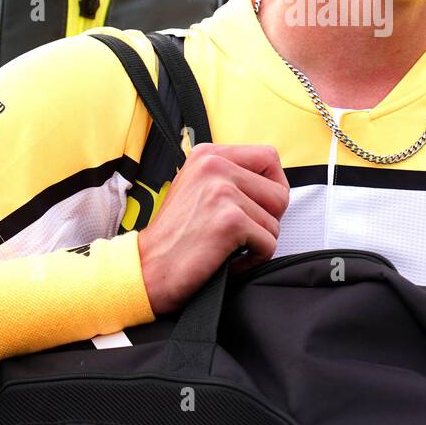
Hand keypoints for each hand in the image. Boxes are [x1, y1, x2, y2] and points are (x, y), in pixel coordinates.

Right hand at [136, 143, 289, 314]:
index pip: (269, 157)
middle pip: (279, 191)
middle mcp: (215, 165)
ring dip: (258, 242)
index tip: (257, 208)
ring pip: (275, 221)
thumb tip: (275, 182)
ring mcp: (222, 191)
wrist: (146, 269)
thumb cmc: (175, 237)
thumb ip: (231, 176)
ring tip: (229, 247)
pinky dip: (254, 259)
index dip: (273, 187)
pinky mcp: (230, 221)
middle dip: (269, 219)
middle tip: (242, 233)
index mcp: (208, 154)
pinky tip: (228, 261)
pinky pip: (269, 244)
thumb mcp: (198, 188)